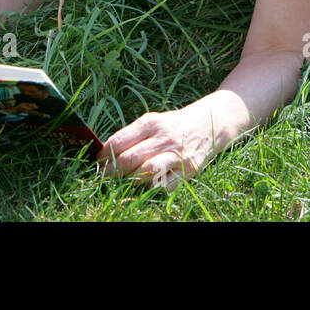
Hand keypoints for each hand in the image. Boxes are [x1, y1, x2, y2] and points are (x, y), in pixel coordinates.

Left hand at [96, 103, 227, 188]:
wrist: (210, 123)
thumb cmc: (174, 125)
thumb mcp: (154, 122)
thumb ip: (132, 135)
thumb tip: (106, 153)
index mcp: (151, 123)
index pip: (119, 141)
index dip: (105, 155)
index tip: (99, 162)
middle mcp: (163, 137)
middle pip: (129, 159)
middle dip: (112, 172)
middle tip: (105, 178)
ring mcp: (176, 154)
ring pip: (146, 172)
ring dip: (132, 180)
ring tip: (126, 181)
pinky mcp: (188, 169)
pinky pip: (165, 185)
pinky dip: (154, 187)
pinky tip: (151, 183)